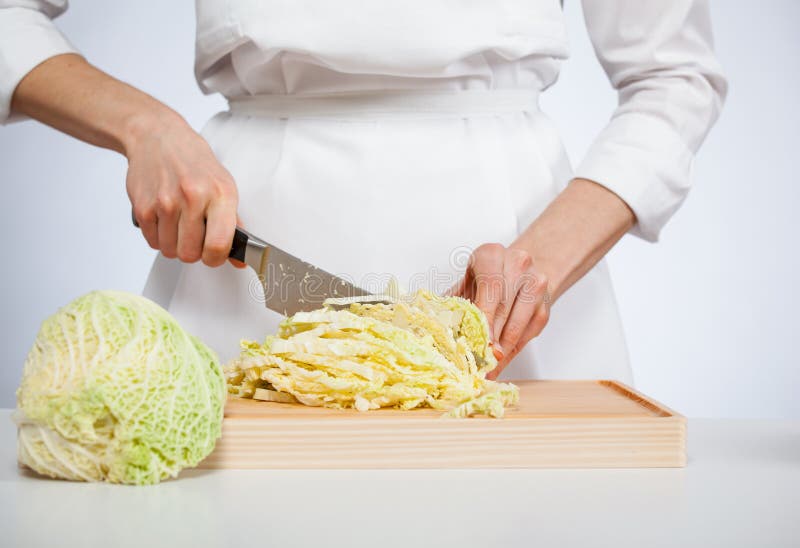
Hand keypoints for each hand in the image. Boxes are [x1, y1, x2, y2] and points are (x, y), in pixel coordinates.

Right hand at [126, 114, 242, 266]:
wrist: (158, 138)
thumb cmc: (194, 163)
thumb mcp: (224, 186)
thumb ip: (233, 224)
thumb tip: (240, 258)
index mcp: (220, 194)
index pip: (218, 244)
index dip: (216, 258)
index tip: (214, 254)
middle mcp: (192, 197)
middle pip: (190, 254)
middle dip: (194, 252)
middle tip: (196, 236)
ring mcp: (165, 202)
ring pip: (170, 251)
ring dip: (175, 244)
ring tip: (179, 224)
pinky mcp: (143, 207)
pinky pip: (153, 242)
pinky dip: (159, 237)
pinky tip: (165, 219)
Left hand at [452, 243, 549, 379]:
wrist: (516, 270)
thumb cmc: (485, 280)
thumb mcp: (466, 283)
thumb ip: (452, 303)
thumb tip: (434, 328)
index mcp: (491, 255)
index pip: (491, 286)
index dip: (485, 317)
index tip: (480, 341)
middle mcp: (518, 264)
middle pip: (504, 307)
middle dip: (491, 339)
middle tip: (477, 363)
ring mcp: (536, 283)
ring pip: (519, 322)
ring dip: (502, 348)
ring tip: (488, 368)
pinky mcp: (545, 304)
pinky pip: (530, 333)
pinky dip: (513, 350)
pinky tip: (500, 362)